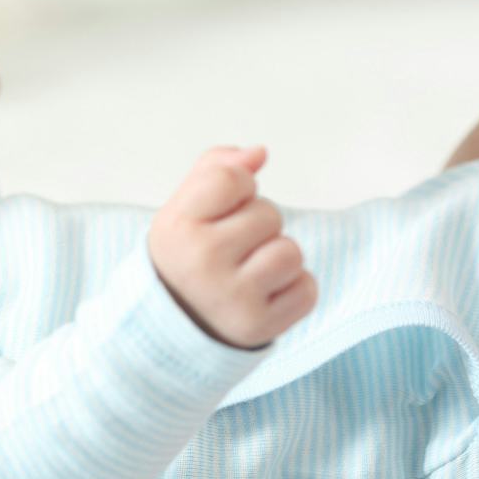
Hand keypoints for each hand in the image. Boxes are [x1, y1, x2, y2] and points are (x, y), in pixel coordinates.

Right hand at [147, 146, 316, 348]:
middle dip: (258, 225)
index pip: (231, 178)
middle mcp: (201, 262)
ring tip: (250, 269)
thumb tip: (259, 153)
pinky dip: (292, 289)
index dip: (239, 187)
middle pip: (268, 214)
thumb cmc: (186, 252)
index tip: (224, 206)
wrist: (172, 321)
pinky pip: (306, 289)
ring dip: (278, 256)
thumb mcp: (183, 207)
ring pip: (290, 252)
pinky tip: (263, 293)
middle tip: (231, 247)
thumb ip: (216, 169)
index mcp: (177, 227)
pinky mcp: (258, 326)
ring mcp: (230, 297)